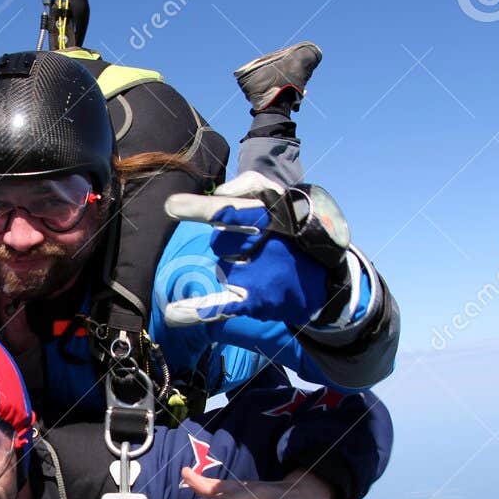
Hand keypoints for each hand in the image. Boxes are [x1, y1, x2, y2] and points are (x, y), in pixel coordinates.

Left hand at [162, 172, 352, 326]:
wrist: (327, 276)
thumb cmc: (297, 228)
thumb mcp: (282, 195)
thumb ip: (249, 184)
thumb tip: (220, 192)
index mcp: (275, 215)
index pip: (232, 211)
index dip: (202, 209)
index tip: (171, 206)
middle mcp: (268, 245)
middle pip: (220, 244)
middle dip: (223, 241)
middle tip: (226, 234)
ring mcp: (263, 275)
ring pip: (222, 269)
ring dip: (232, 267)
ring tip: (261, 267)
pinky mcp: (259, 300)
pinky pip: (220, 305)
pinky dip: (197, 310)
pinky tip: (173, 314)